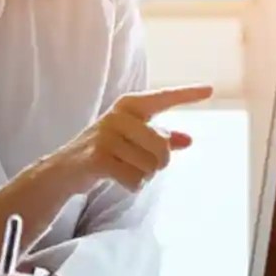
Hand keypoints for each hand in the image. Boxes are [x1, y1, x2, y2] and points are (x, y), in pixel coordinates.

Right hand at [52, 85, 213, 192]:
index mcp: (130, 105)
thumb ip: (162, 137)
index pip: (163, 98)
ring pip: (149, 166)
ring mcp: (106, 135)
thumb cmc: (106, 149)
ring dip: (143, 176)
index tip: (211, 89)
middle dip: (159, 163)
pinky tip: (120, 180)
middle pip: (162, 146)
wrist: (65, 168)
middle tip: (145, 166)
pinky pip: (135, 179)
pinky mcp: (98, 157)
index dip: (187, 94)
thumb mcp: (134, 139)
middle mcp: (118, 115)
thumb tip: (190, 139)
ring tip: (126, 170)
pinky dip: (133, 186)